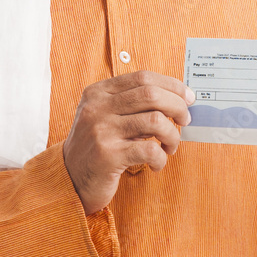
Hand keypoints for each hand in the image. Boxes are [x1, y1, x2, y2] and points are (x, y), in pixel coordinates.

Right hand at [62, 70, 194, 214]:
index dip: (171, 85)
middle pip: (151, 94)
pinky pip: (150, 150)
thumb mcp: (106, 116)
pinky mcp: (108, 156)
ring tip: (170, 146)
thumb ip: (132, 104)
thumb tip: (177, 98)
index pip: (143, 77)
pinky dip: (161, 158)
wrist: (69, 179)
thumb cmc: (97, 147)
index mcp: (98, 92)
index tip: (188, 97)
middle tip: (185, 120)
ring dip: (173, 135)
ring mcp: (101, 130)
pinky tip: (157, 164)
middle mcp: (97, 107)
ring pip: (156, 121)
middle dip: (177, 106)